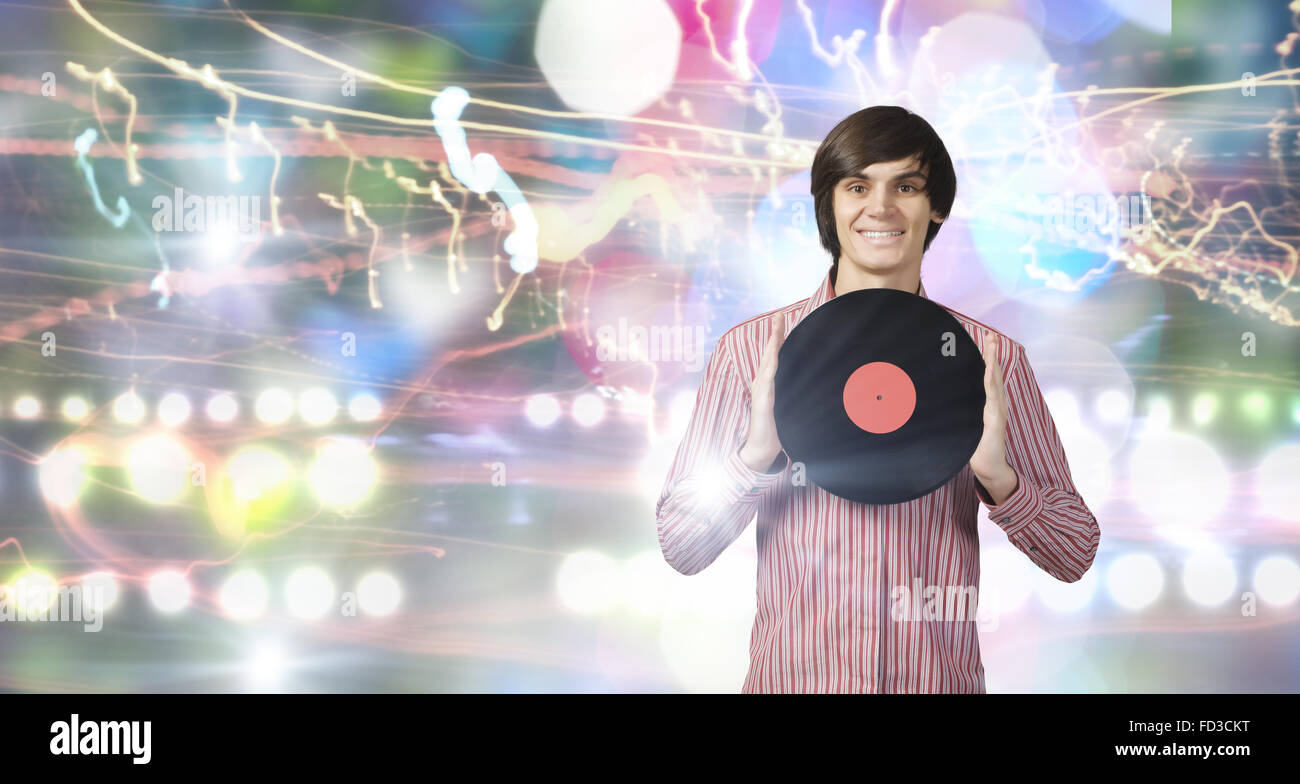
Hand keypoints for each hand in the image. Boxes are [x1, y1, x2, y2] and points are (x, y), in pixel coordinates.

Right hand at [738, 314, 785, 471]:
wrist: (763, 448)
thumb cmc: (778, 427)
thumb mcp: (789, 404)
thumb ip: (796, 391)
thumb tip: (814, 381)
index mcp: (769, 382)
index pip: (774, 355)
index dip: (777, 337)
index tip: (781, 319)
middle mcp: (762, 383)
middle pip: (769, 353)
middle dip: (774, 333)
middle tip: (778, 315)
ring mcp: (761, 392)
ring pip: (767, 363)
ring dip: (771, 346)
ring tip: (775, 329)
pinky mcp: (763, 404)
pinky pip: (766, 383)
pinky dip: (769, 370)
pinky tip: (772, 359)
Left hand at [970, 332, 1016, 493]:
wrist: (989, 466)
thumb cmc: (975, 445)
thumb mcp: (966, 423)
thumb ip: (961, 410)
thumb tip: (942, 397)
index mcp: (990, 403)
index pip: (990, 376)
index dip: (989, 357)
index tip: (987, 339)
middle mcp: (997, 404)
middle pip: (995, 372)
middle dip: (993, 352)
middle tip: (992, 333)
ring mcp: (998, 411)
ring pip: (996, 381)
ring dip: (994, 361)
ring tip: (993, 343)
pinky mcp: (994, 421)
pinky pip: (992, 398)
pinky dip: (992, 382)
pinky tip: (990, 370)